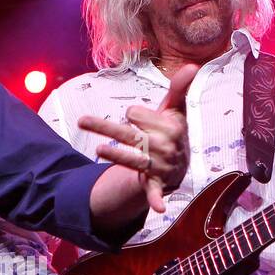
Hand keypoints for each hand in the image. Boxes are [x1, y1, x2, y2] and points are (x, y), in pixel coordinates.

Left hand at [78, 63, 197, 213]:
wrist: (180, 164)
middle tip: (81, 121)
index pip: (136, 115)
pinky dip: (157, 200)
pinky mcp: (157, 184)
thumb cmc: (173, 132)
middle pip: (129, 134)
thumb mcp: (176, 110)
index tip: (136, 120)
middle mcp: (166, 146)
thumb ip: (180, 88)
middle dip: (106, 128)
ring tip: (99, 150)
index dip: (132, 115)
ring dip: (119, 157)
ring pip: (134, 160)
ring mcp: (162, 166)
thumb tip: (193, 65)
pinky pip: (157, 193)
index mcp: (171, 126)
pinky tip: (158, 209)